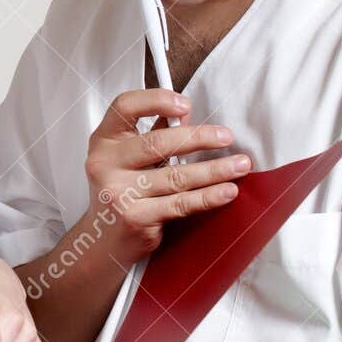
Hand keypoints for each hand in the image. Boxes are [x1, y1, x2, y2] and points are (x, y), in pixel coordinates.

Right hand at [84, 89, 249, 264]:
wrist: (102, 241)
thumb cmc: (120, 193)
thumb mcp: (126, 159)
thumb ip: (152, 135)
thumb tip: (185, 114)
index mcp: (103, 141)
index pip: (125, 107)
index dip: (156, 100)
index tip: (184, 104)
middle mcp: (105, 164)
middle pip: (158, 142)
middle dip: (199, 138)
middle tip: (226, 137)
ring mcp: (119, 192)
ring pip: (176, 176)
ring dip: (214, 169)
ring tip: (240, 165)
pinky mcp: (136, 218)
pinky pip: (181, 203)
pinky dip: (209, 196)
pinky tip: (227, 191)